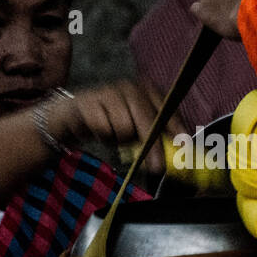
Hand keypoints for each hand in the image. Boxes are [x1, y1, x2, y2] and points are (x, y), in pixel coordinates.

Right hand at [45, 81, 184, 174]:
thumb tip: (179, 155)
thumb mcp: (137, 130)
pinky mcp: (90, 101)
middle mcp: (131, 87)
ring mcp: (110, 92)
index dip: (176, 128)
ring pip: (124, 125)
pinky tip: (98, 129)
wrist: (72, 115)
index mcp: (147, 90)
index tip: (183, 146)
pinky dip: (103, 135)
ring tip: (113, 135)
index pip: (167, 109)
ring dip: (119, 138)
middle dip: (153, 146)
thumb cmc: (111, 122)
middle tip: (158, 168)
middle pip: (147, 117)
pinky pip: (103, 127)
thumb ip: (157, 138)